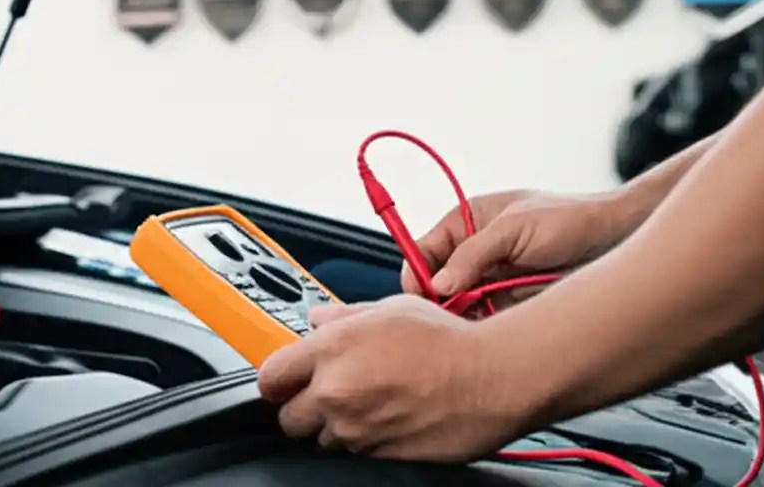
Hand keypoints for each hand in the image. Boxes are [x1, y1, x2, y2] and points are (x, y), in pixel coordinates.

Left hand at [257, 296, 536, 460]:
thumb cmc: (448, 341)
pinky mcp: (379, 454)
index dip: (276, 380)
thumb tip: (317, 319)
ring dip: (334, 426)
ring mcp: (357, 429)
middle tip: (325, 394)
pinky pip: (356, 452)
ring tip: (368, 403)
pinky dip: (364, 440)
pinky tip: (389, 417)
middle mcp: (337, 392)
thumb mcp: (389, 309)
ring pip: (321, 439)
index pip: (269, 378)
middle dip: (301, 408)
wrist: (494, 378)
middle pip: (287, 419)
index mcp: (331, 350)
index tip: (285, 379)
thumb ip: (342, 316)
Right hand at [406, 190, 626, 304]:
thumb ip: (472, 256)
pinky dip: (484, 326)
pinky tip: (493, 330)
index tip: (424, 297)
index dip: (418, 275)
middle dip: (440, 302)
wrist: (614, 239)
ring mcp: (489, 278)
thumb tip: (438, 284)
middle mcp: (472, 253)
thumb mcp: (513, 229)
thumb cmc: (567, 219)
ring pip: (459, 305)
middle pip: (437, 283)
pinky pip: (484, 318)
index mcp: (464, 224)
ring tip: (476, 324)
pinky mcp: (507, 302)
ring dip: (463, 316)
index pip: (423, 252)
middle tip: (452, 316)